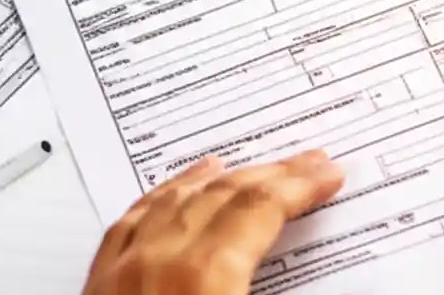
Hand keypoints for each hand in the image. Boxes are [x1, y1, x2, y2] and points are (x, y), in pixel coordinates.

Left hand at [83, 150, 343, 294]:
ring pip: (174, 201)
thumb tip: (346, 284)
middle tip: (305, 162)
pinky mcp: (97, 287)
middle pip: (222, 195)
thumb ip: (290, 289)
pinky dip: (157, 199)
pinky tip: (167, 193)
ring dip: (216, 179)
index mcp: (205, 277)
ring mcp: (121, 273)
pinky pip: (128, 225)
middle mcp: (159, 262)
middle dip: (271, 174)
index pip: (262, 208)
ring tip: (243, 165)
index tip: (327, 173)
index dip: (301, 185)